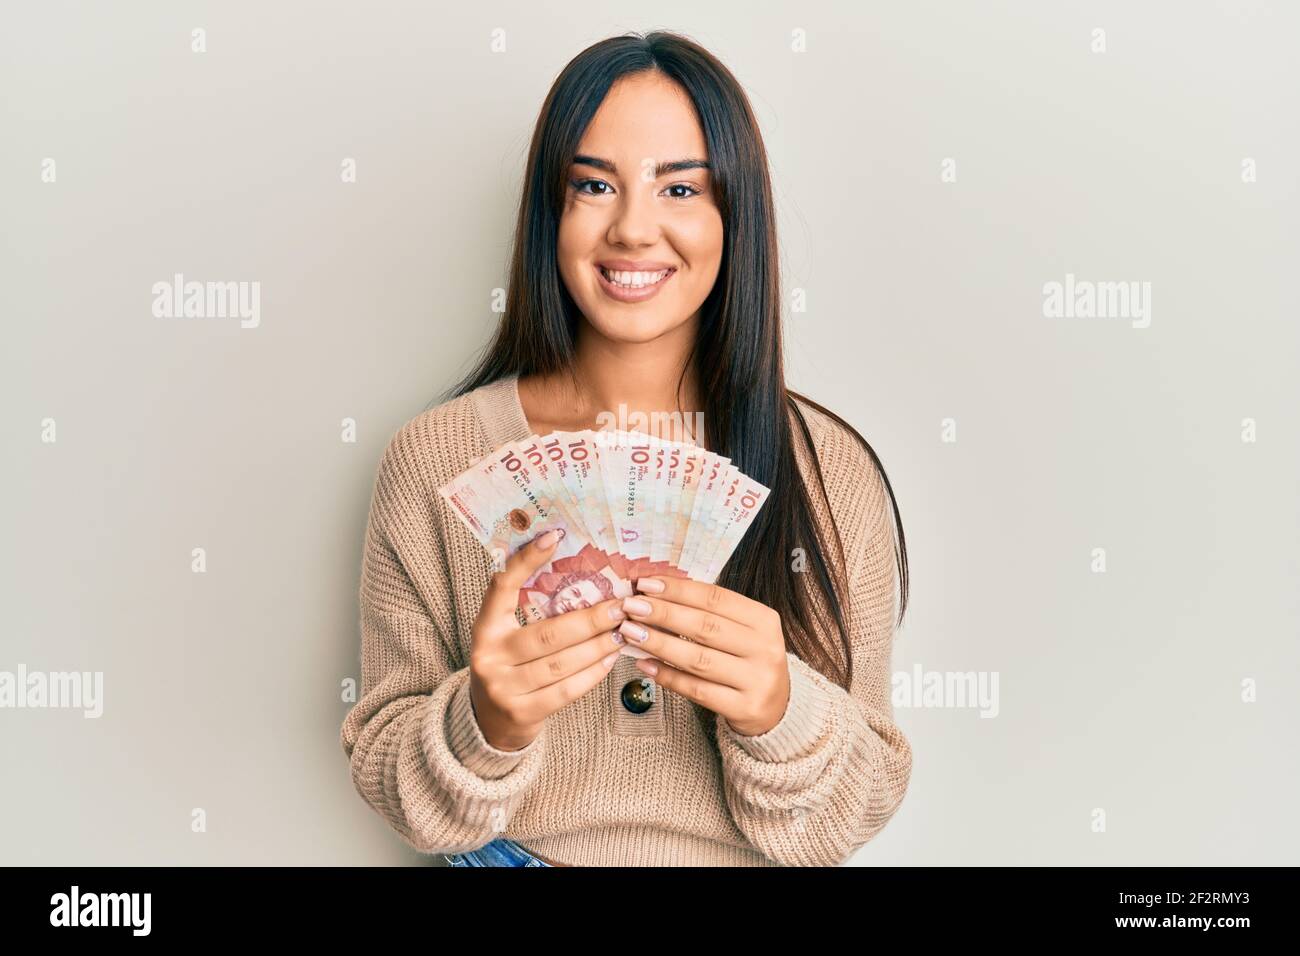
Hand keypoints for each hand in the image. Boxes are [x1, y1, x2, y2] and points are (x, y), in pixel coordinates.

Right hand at [469, 529, 627, 750]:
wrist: (490, 723)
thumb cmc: (510, 668)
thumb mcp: (507, 637)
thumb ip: (530, 611)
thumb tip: (581, 575)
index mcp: (485, 628)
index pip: (502, 587)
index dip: (525, 561)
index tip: (554, 536)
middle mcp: (489, 656)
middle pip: (546, 634)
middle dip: (590, 618)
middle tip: (622, 605)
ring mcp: (503, 687)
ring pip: (560, 663)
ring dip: (598, 646)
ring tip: (624, 632)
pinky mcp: (522, 712)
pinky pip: (566, 690)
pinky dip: (592, 673)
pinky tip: (610, 659)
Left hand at [618, 577, 788, 736]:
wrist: (776, 708)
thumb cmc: (748, 660)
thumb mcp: (742, 630)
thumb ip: (708, 612)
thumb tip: (656, 592)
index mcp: (764, 620)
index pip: (716, 598)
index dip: (678, 590)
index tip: (646, 584)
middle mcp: (765, 649)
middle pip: (705, 627)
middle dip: (663, 614)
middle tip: (632, 606)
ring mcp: (756, 680)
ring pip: (698, 660)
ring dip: (659, 644)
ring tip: (630, 632)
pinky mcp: (744, 708)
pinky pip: (697, 690)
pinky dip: (668, 676)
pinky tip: (645, 664)